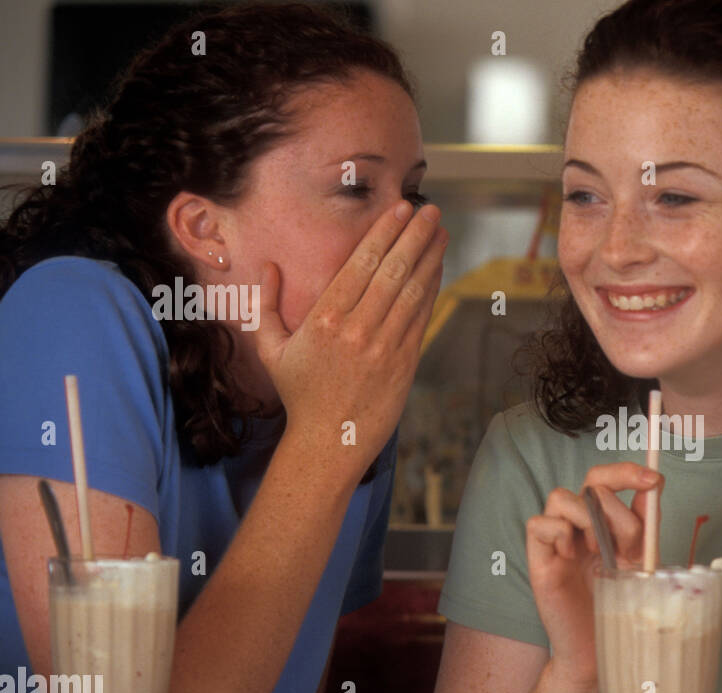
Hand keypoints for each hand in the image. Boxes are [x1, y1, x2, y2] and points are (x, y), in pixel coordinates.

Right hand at [253, 200, 448, 476]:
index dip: (384, 233)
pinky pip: (421, 318)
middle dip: (414, 236)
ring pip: (412, 292)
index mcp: (325, 319)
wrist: (329, 440)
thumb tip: (268, 267)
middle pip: (393, 271)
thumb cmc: (299, 394)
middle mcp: (358, 328)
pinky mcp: (405, 363)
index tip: (400, 210)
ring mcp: (385, 346)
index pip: (361, 264)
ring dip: (430, 258)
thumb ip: (266, 305)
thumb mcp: (271, 348)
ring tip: (441, 232)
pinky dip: (431, 290)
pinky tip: (437, 270)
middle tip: (430, 210)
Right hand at [525, 462, 661, 689]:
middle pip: (589, 478)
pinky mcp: (539, 558)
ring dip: (587, 517)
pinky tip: (572, 557)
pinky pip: (539, 524)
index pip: (609, 479)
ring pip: (560, 497)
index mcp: (604, 521)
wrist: (602, 647)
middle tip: (628, 534)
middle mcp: (580, 524)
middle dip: (614, 495)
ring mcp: (558, 539)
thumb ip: (644, 526)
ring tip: (598, 549)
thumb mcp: (641, 562)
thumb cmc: (620, 606)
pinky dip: (559, 533)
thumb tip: (653, 488)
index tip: (653, 480)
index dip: (627, 471)